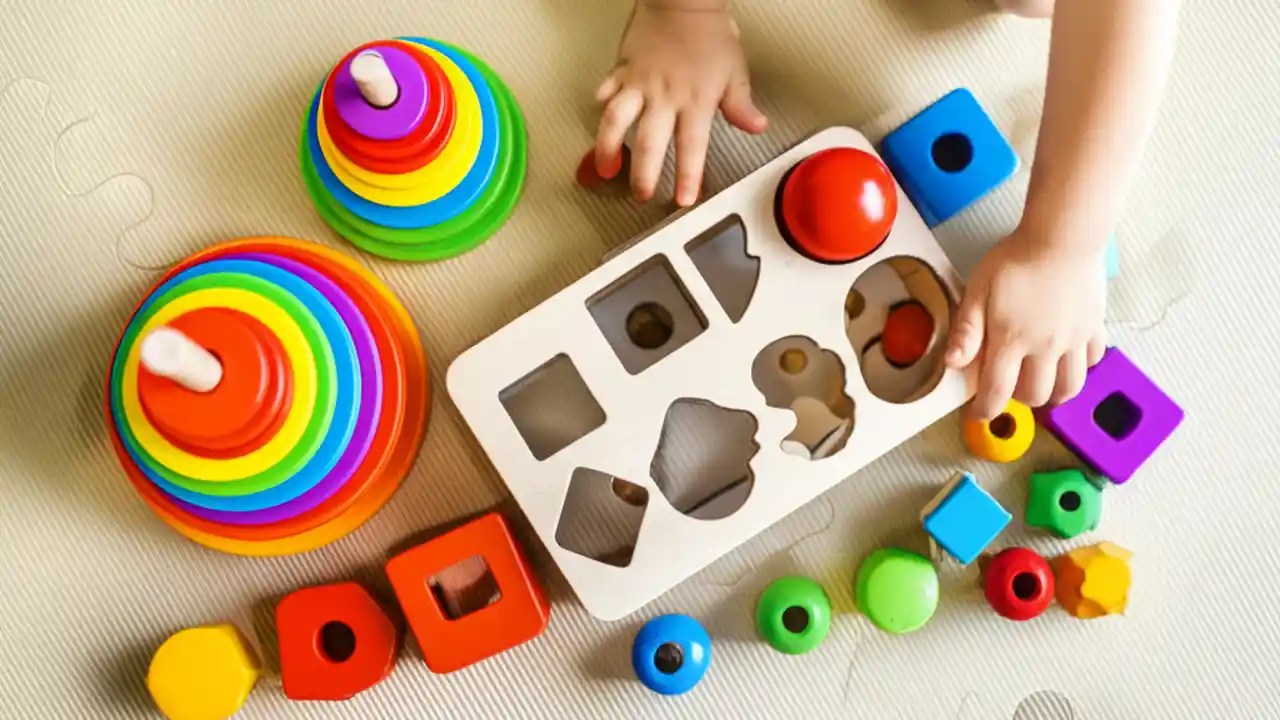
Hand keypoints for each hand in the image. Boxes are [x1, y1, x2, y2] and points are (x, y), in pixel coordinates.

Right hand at [594, 2, 767, 205]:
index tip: (682, 199)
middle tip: (641, 194)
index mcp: (696, 101)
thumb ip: (741, 105)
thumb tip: (757, 127)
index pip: (691, 147)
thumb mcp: (734, 71)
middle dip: (643, 173)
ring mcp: (640, 83)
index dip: (686, 176)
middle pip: (650, 142)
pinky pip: (607, 89)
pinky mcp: (623, 69)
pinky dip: (600, 103)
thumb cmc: (711, 34)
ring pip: (617, 120)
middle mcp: (665, 97)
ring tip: (605, 170)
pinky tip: (596, 116)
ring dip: (608, 148)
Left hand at [944, 229, 1108, 419]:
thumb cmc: (1015, 259)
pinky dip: (1080, 367)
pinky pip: (1093, 360)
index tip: (978, 414)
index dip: (985, 410)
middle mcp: (1045, 346)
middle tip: (1008, 386)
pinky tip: (1067, 357)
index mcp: (1012, 339)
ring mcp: (1075, 339)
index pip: (997, 391)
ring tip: (1040, 383)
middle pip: (1036, 395)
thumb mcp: (978, 290)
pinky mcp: (1095, 327)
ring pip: (1070, 387)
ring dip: (1053, 393)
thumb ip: (967, 330)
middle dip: (1018, 399)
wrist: (1062, 236)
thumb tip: (952, 364)